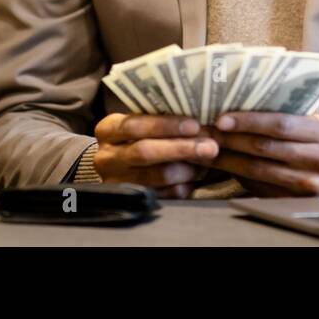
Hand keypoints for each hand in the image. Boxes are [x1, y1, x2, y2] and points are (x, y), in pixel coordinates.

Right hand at [91, 113, 218, 198]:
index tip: (194, 125)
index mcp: (107, 130)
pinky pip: (165, 195)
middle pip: (146, 152)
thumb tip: (198, 119)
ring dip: (188, 168)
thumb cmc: (136, 135)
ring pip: (158, 176)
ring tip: (207, 160)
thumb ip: (159, 118)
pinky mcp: (131, 201)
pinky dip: (184, 185)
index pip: (134, 125)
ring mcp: (117, 182)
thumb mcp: (138, 122)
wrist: (115, 165)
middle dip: (181, 148)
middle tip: (210, 146)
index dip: (165, 125)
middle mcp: (107, 157)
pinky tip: (195, 175)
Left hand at [206, 112, 318, 196]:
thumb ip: (289, 115)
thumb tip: (243, 102)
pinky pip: (260, 187)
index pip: (281, 124)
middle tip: (206, 131)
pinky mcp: (295, 201)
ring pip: (259, 170)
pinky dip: (237, 176)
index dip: (249, 121)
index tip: (222, 118)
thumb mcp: (316, 125)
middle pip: (266, 147)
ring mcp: (308, 183)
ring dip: (228, 159)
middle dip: (231, 139)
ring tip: (207, 148)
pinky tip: (222, 166)